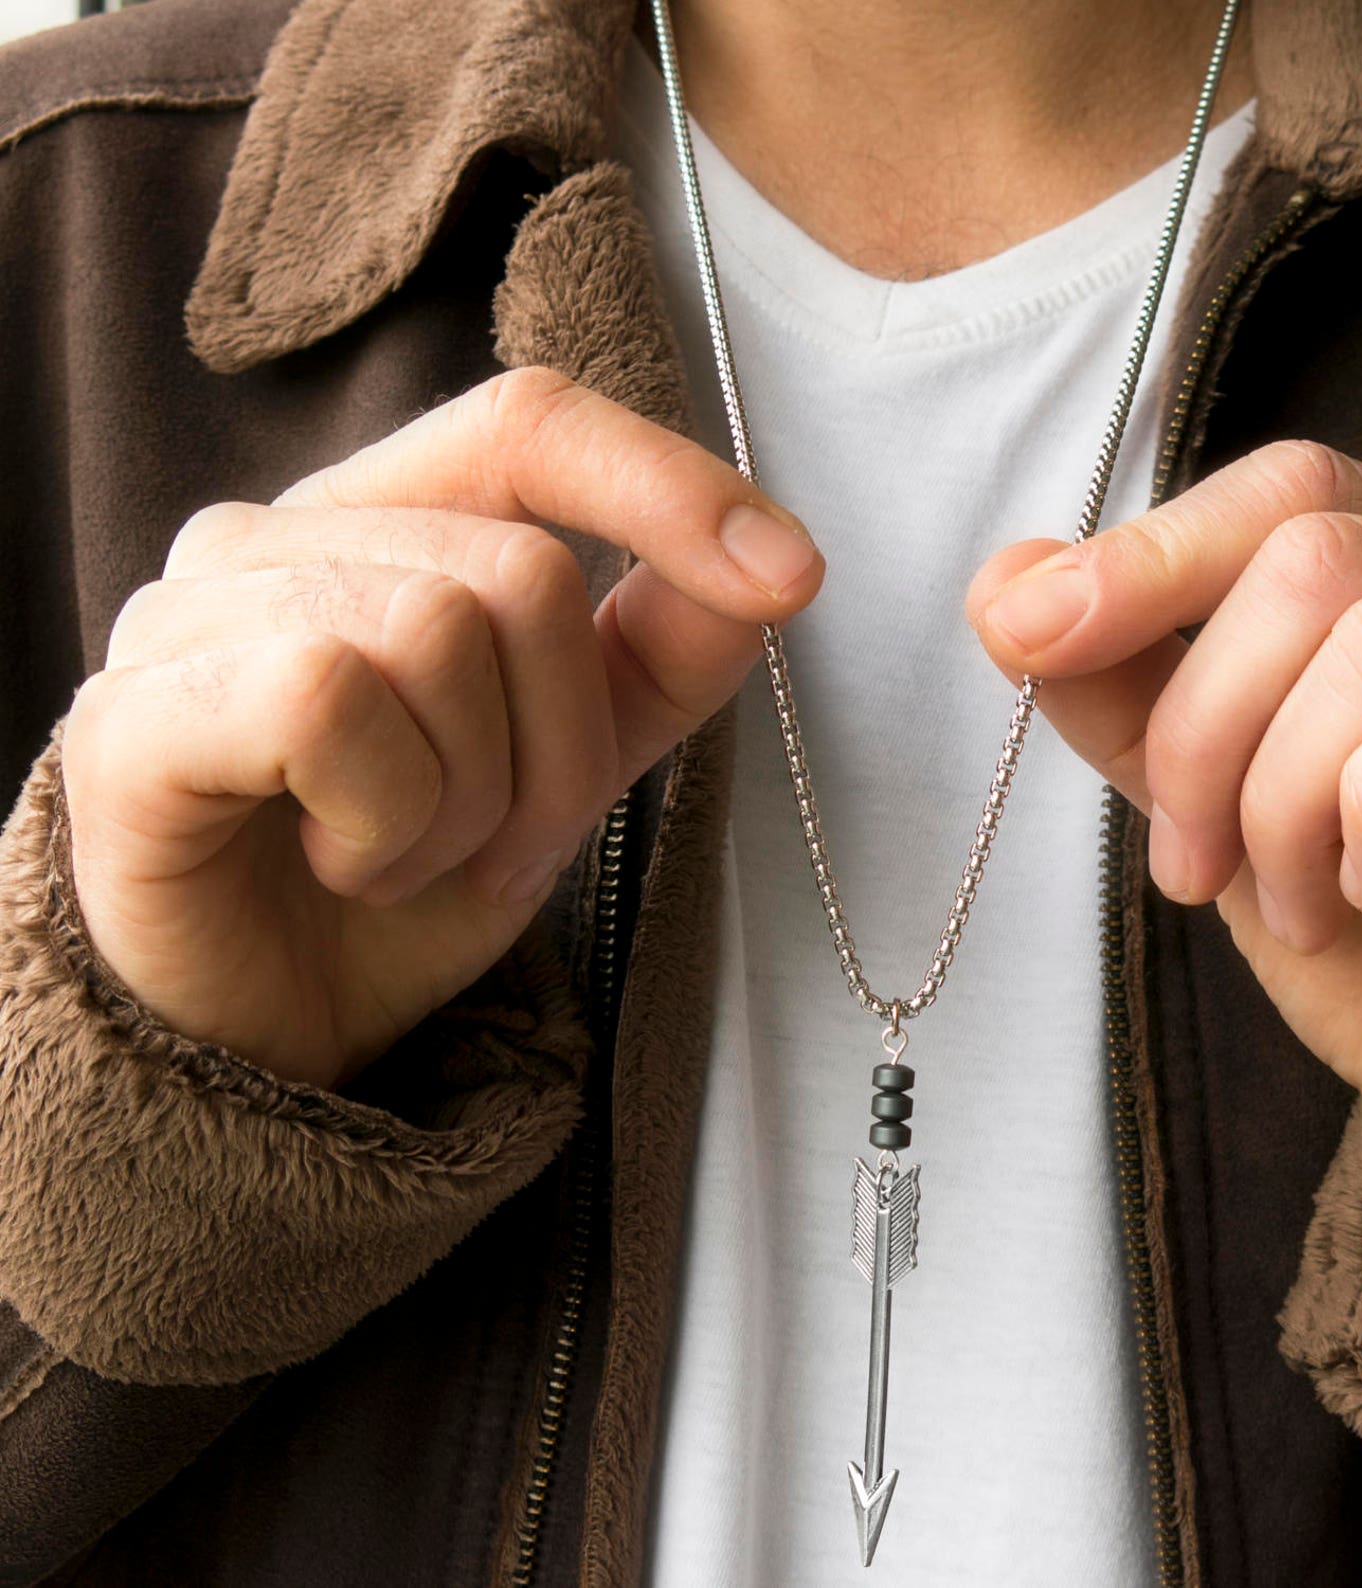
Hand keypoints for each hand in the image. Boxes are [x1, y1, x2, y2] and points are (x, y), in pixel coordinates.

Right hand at [62, 369, 821, 1088]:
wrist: (268, 1030)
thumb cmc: (405, 879)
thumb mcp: (570, 762)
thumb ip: (662, 657)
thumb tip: (778, 567)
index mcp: (380, 524)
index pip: (530, 424)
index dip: (667, 484)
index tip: (792, 575)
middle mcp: (275, 536)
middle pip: (520, 572)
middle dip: (559, 751)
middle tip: (498, 842)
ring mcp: (188, 612)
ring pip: (437, 633)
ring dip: (471, 805)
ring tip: (406, 861)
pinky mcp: (130, 713)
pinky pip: (331, 700)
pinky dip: (385, 822)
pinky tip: (342, 865)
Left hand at [969, 441, 1361, 1313]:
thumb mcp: (1217, 811)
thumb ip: (1125, 700)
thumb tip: (1008, 586)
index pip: (1287, 493)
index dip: (1146, 552)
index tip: (1023, 631)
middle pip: (1309, 556)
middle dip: (1200, 727)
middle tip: (1193, 861)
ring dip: (1283, 801)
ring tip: (1296, 905)